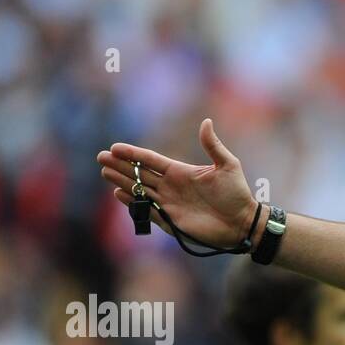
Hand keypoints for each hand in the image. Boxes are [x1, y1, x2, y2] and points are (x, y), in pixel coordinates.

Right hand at [97, 118, 259, 247]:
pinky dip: (134, 203)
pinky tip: (120, 194)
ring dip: (123, 181)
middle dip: (120, 166)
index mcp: (180, 171)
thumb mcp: (228, 166)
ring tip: (105, 173)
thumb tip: (206, 122)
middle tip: (101, 158)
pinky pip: (148, 210)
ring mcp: (169, 204)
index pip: (150, 160)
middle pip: (140, 173)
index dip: (133, 154)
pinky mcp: (171, 220)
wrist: (243, 223)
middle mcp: (171, 186)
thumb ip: (213, 146)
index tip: (114, 148)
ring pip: (140, 190)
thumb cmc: (238, 194)